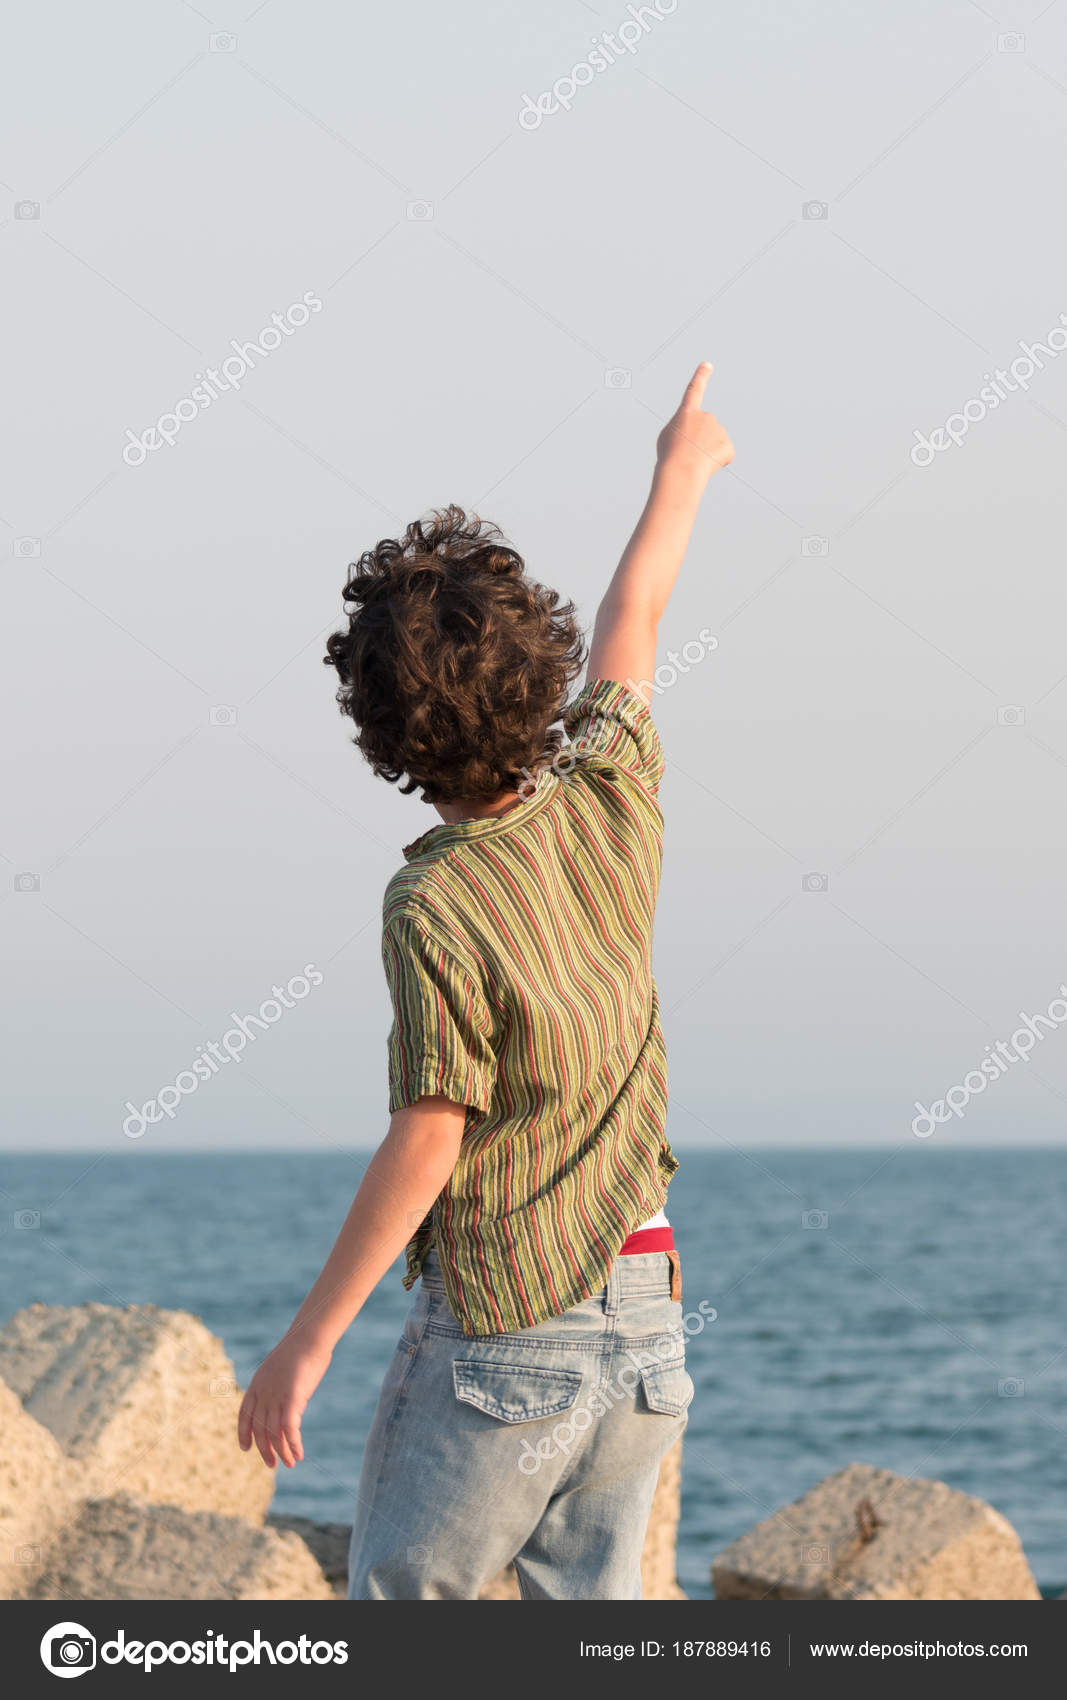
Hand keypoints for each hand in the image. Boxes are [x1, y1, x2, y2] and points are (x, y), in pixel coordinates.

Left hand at [237, 1332, 331, 1467]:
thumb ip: (276, 1384)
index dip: (243, 1433)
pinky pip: (289, 1428)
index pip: (243, 1414)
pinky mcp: (292, 1397)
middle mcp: (263, 1392)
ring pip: (275, 1432)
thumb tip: (281, 1396)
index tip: (245, 1449)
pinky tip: (299, 1454)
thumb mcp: (280, 1368)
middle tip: (272, 1465)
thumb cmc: (300, 1349)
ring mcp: (276, 1395)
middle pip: (259, 1428)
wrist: (309, 1337)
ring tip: (291, 1463)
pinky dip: (293, 1444)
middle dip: (264, 1449)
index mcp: (256, 1384)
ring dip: (282, 1451)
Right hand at [656, 362, 733, 484]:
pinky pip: (723, 454)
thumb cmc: (670, 455)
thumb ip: (683, 429)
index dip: (701, 377)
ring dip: (705, 452)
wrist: (682, 470)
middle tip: (687, 453)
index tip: (707, 364)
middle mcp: (706, 416)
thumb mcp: (668, 437)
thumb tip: (700, 437)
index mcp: (687, 412)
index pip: (694, 390)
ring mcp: (719, 429)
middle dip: (698, 441)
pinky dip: (716, 462)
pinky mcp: (728, 445)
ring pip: (714, 442)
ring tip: (695, 461)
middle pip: (704, 429)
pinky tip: (706, 465)